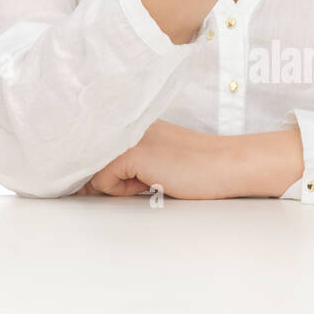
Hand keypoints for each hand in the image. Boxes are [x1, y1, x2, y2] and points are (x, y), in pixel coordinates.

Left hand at [84, 120, 231, 199]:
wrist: (225, 165)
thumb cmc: (196, 168)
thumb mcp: (153, 160)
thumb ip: (125, 164)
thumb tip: (89, 184)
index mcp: (133, 122)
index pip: (94, 143)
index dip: (92, 166)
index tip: (94, 183)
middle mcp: (126, 123)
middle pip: (89, 156)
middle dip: (97, 177)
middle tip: (131, 184)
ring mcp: (127, 136)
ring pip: (93, 169)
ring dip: (114, 184)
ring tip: (147, 181)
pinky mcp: (131, 152)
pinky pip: (103, 180)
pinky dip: (120, 190)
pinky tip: (149, 183)